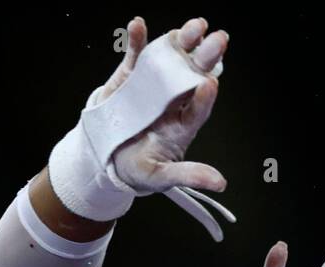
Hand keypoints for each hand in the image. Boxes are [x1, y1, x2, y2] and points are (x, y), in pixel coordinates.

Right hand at [98, 16, 228, 195]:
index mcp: (184, 122)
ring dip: (183, 39)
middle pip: (194, 73)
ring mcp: (154, 83)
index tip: (209, 84)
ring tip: (195, 27)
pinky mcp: (131, 75)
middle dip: (207, 56)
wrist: (104, 158)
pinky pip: (136, 54)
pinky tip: (137, 25)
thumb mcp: (160, 178)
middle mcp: (175, 98)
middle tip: (218, 41)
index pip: (200, 106)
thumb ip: (188, 175)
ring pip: (173, 57)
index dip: (205, 95)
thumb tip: (220, 183)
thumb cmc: (137, 169)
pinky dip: (137, 39)